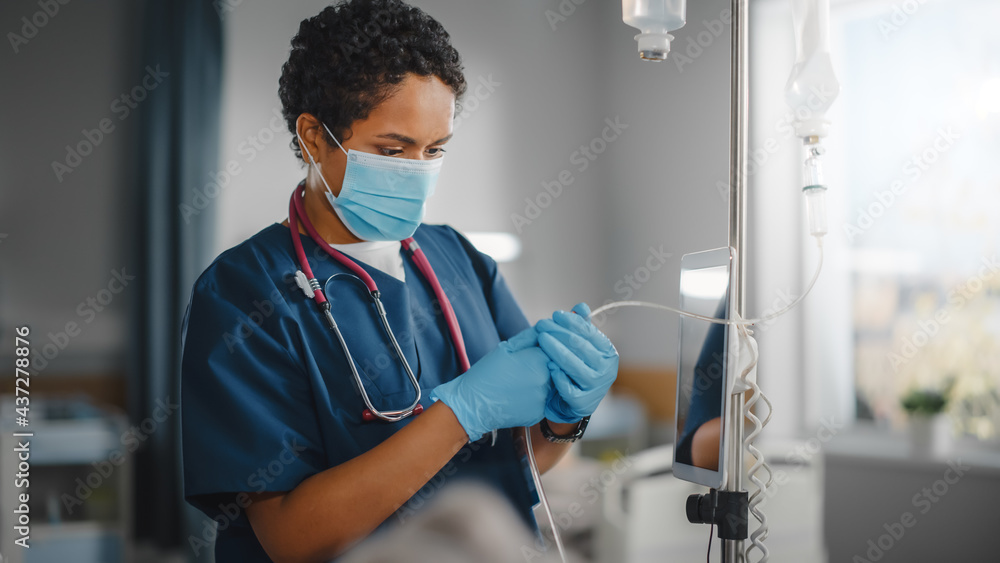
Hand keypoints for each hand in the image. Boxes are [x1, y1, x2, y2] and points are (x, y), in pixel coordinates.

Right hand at [430, 326, 550, 441]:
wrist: (474, 405)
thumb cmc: (486, 373)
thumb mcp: (506, 348)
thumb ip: (530, 336)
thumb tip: (547, 327)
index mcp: (538, 360)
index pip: (556, 349)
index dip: (546, 348)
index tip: (533, 351)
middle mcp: (546, 380)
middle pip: (557, 367)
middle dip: (545, 364)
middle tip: (524, 367)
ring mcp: (544, 399)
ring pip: (552, 384)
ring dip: (542, 380)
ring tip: (520, 381)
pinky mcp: (539, 413)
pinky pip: (544, 400)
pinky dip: (535, 396)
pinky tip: (519, 394)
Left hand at [537, 302, 618, 422]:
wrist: (570, 402)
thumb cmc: (576, 368)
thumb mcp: (579, 346)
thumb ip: (580, 327)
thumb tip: (581, 306)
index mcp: (608, 352)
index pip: (589, 333)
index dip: (572, 322)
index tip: (555, 315)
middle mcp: (607, 370)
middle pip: (580, 347)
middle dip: (559, 333)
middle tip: (541, 324)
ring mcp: (597, 387)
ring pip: (574, 365)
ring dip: (556, 351)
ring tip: (541, 340)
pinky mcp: (584, 403)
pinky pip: (569, 388)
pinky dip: (559, 376)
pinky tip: (549, 366)